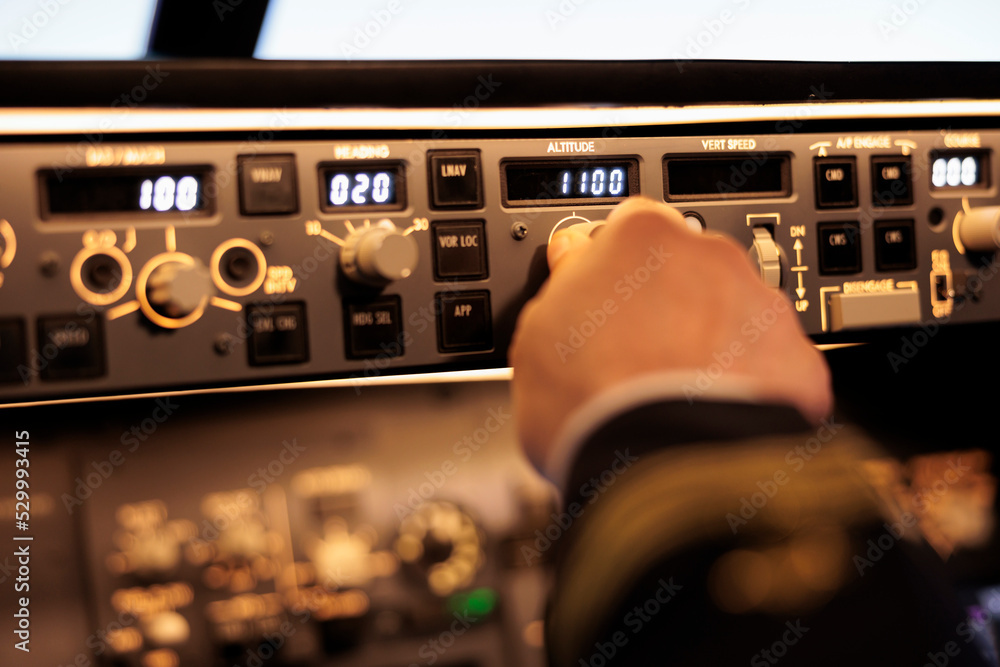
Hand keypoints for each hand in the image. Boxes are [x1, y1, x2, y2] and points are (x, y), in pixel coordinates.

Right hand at [509, 197, 831, 469]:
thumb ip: (564, 283)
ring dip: (711, 344)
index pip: (629, 228)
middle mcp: (711, 257)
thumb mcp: (535, 335)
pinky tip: (716, 417)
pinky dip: (750, 386)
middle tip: (637, 358)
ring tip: (677, 399)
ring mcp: (762, 307)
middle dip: (668, 305)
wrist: (660, 472)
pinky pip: (772, 364)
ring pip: (734, 316)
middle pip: (688, 269)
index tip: (605, 299)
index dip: (613, 268)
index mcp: (642, 237)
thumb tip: (575, 263)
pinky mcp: (798, 359)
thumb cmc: (590, 404)